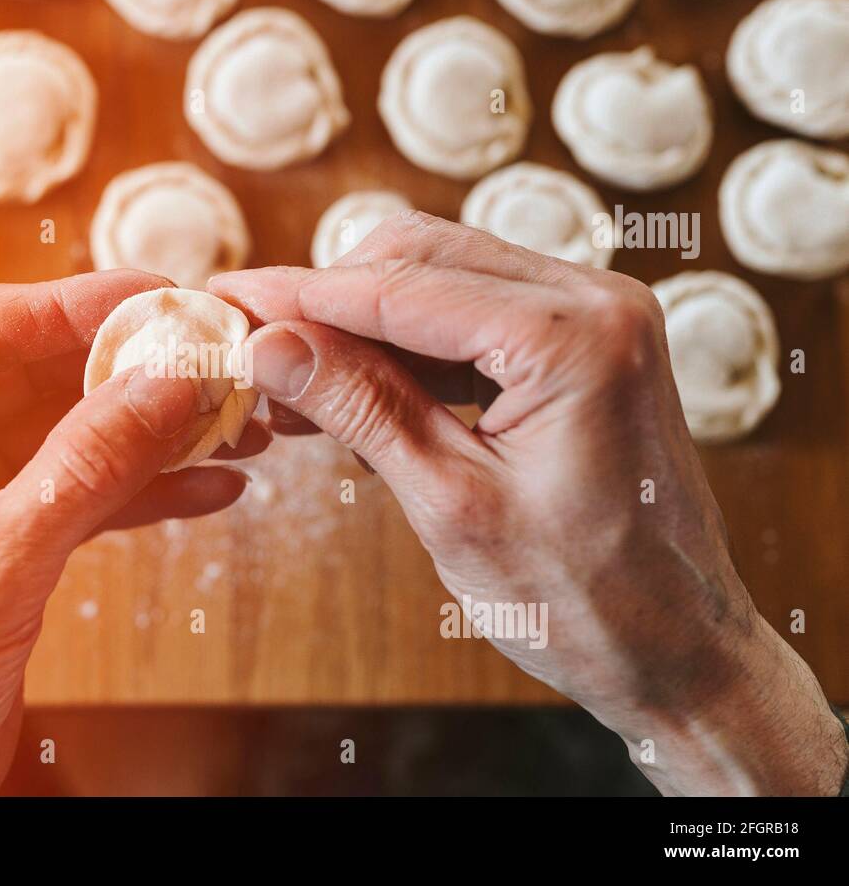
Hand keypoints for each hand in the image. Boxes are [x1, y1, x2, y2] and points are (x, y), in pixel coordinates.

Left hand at [0, 271, 267, 794]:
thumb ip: (84, 468)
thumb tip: (166, 383)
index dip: (78, 304)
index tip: (162, 297)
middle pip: (39, 374)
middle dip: (130, 371)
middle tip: (213, 360)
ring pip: (72, 433)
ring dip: (151, 430)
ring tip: (231, 424)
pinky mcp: (3, 545)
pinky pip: (84, 493)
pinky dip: (145, 489)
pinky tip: (209, 486)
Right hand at [211, 212, 847, 795]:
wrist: (679, 650)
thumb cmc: (584, 599)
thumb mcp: (451, 505)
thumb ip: (360, 407)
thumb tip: (270, 344)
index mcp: (577, 337)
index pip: (402, 288)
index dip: (301, 294)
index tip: (229, 297)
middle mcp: (598, 301)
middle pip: (422, 259)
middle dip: (330, 302)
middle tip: (254, 347)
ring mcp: (598, 318)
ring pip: (444, 282)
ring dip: (364, 327)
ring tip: (296, 388)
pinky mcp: (585, 346)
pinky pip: (475, 319)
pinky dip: (410, 351)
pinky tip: (359, 400)